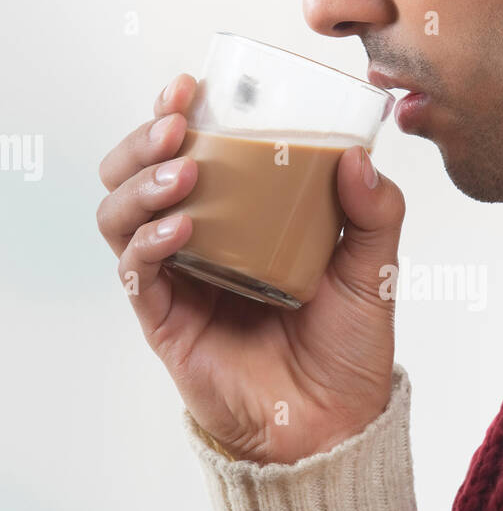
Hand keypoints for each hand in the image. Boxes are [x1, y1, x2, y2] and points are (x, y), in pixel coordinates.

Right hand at [96, 73, 404, 463]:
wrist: (335, 425)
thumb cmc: (348, 348)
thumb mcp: (375, 270)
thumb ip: (375, 213)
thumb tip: (356, 156)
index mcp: (241, 219)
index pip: (190, 152)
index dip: (178, 114)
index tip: (191, 85)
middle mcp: (200, 242)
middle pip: (137, 173)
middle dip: (145, 138)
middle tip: (177, 121)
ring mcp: (178, 280)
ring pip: (120, 215)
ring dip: (142, 183)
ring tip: (184, 172)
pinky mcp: (166, 321)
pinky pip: (136, 272)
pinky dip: (149, 242)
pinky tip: (179, 229)